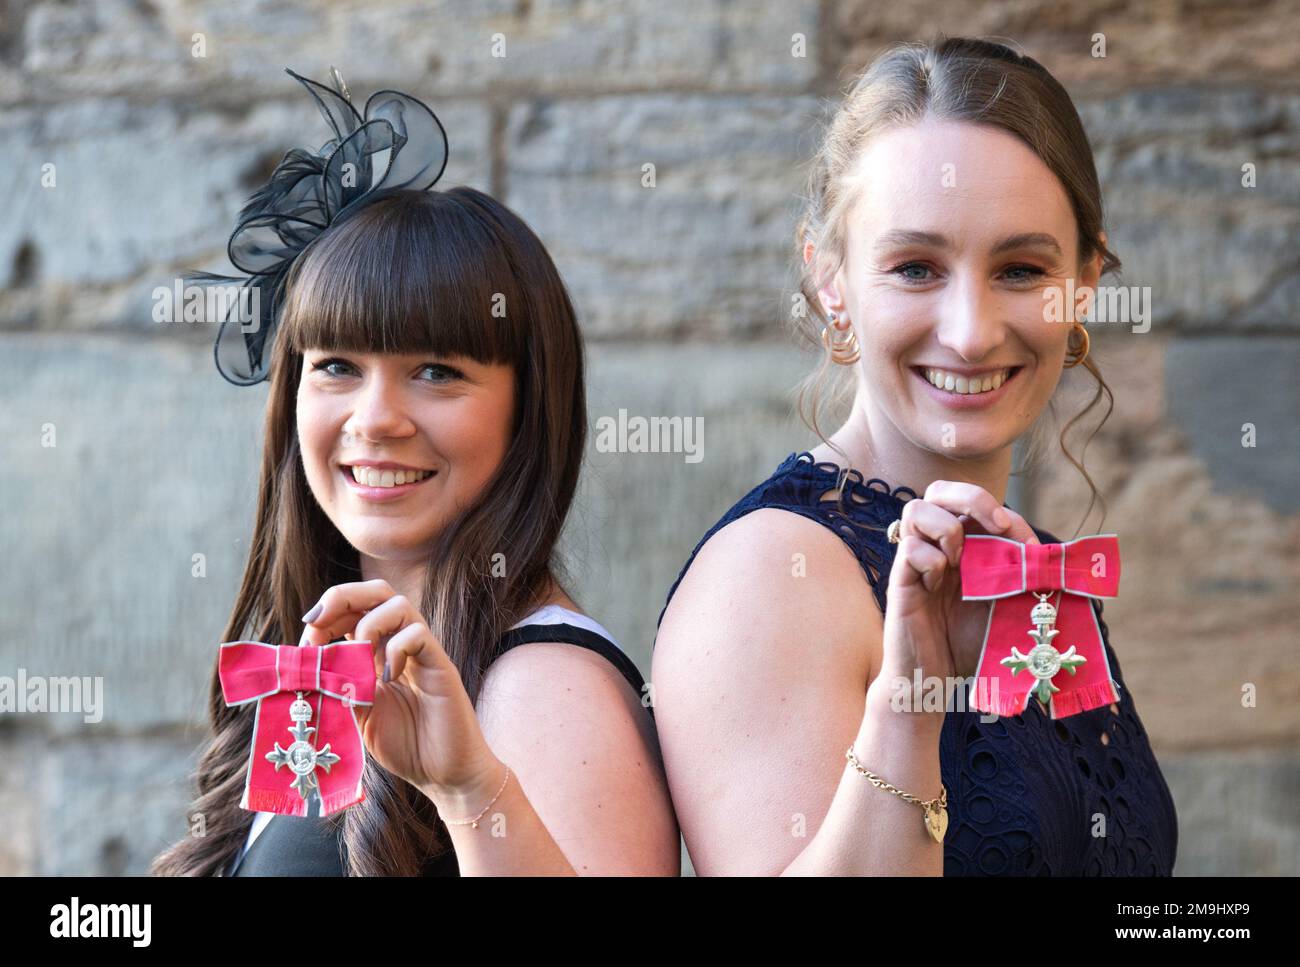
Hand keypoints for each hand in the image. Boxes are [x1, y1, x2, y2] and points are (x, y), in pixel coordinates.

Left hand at [299, 579, 501, 802]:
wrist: (444, 775)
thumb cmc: (405, 747)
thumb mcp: (358, 717)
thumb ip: (339, 689)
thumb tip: (305, 670)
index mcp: (378, 653)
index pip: (354, 609)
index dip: (326, 614)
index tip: (305, 641)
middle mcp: (400, 645)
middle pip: (377, 592)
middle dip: (341, 597)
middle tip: (317, 623)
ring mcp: (422, 653)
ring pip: (399, 604)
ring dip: (367, 622)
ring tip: (357, 654)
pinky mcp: (441, 666)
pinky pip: (418, 634)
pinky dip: (395, 648)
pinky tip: (387, 678)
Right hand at [876, 482, 1038, 692]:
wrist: (936, 680)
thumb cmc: (969, 645)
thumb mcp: (1006, 606)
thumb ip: (1020, 578)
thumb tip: (1048, 556)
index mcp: (962, 546)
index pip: (977, 506)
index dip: (1006, 515)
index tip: (1031, 547)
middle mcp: (935, 546)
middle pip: (939, 490)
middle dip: (972, 497)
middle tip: (996, 525)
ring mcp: (914, 562)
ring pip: (916, 509)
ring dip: (946, 528)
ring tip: (959, 561)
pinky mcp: (900, 581)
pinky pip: (909, 549)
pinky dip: (930, 560)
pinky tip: (938, 586)